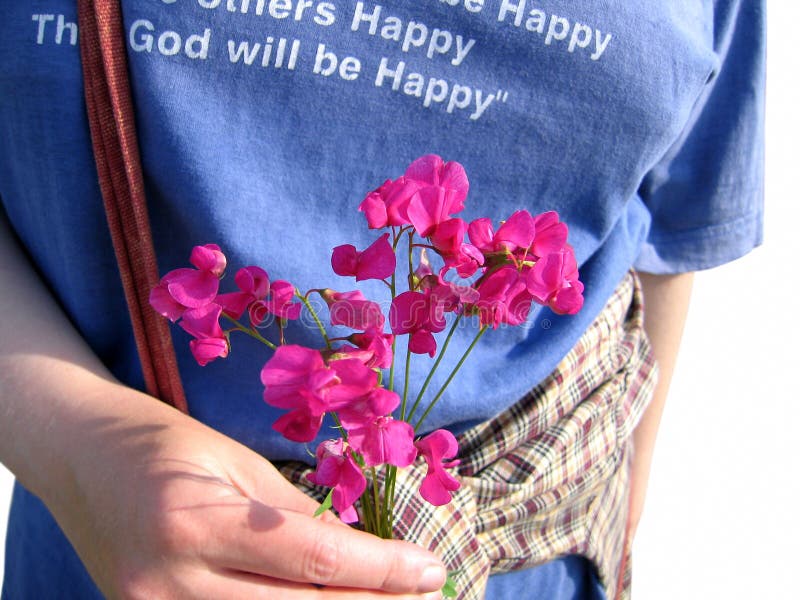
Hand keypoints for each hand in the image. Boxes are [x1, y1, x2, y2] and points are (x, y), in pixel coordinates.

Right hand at [51, 389, 445, 598]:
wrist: (80, 457)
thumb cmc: (163, 444)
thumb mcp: (236, 463)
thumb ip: (293, 516)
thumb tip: (359, 554)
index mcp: (195, 521)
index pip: (313, 558)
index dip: (382, 570)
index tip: (431, 571)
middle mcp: (170, 584)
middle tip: (425, 598)